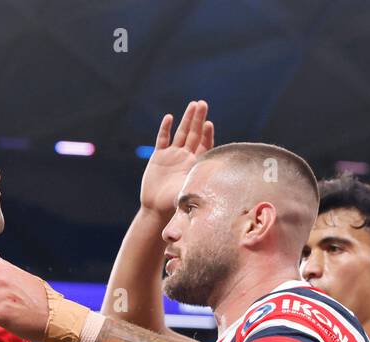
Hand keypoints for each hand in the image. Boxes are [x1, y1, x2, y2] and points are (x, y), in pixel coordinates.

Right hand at [141, 101, 213, 216]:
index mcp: (196, 165)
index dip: (207, 134)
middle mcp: (186, 157)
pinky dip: (165, 129)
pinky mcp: (158, 156)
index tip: (209, 124)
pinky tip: (169, 118)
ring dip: (186, 119)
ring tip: (193, 105)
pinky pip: (162, 139)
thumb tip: (213, 185)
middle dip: (198, 119)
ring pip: (181, 133)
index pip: (205, 145)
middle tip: (203, 104)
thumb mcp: (189, 194)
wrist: (156, 209)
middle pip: (194, 134)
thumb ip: (198, 186)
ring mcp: (172, 155)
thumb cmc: (174, 204)